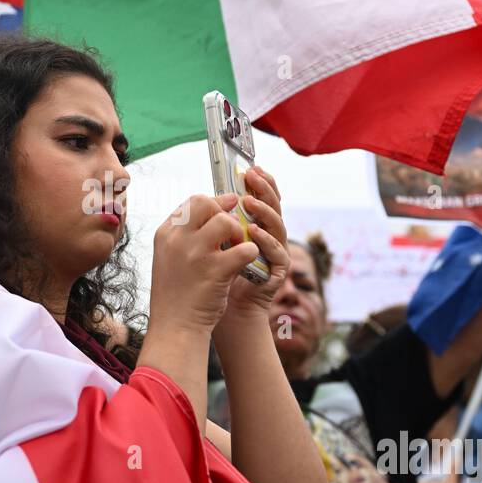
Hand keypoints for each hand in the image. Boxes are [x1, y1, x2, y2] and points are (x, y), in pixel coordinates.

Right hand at [145, 193, 259, 338]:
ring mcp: (196, 253)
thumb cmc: (176, 295)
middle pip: (207, 203)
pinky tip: (247, 262)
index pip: (193, 202)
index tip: (225, 211)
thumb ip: (185, 236)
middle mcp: (178, 239)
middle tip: (233, 230)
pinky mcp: (216, 270)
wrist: (175, 328)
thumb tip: (213, 214)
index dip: (213, 204)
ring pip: (227, 221)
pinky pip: (245, 248)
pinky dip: (251, 253)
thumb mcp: (169, 258)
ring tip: (238, 247)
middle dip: (225, 213)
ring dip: (239, 233)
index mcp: (165, 234)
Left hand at [213, 165, 289, 332]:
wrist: (215, 314)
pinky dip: (265, 240)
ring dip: (263, 211)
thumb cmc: (208, 279)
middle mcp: (267, 236)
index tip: (248, 168)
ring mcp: (275, 253)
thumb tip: (204, 196)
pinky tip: (253, 232)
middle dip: (263, 187)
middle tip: (252, 174)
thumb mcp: (206, 244)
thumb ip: (211, 223)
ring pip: (277, 225)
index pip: (260, 198)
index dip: (258, 182)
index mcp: (253, 226)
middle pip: (272, 205)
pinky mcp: (277, 271)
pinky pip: (276, 252)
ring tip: (249, 201)